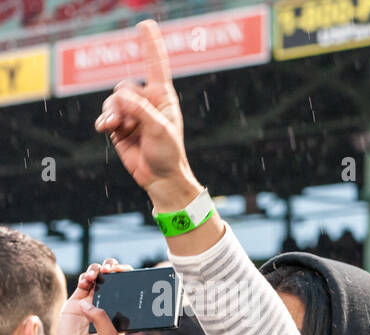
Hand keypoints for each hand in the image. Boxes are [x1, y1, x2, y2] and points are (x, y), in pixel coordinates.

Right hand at [51, 260, 129, 334]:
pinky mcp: (77, 302)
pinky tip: (86, 281)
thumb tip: (90, 303)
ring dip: (98, 270)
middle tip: (113, 269)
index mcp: (123, 312)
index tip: (128, 272)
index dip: (130, 278)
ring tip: (97, 275)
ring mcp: (93, 301)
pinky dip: (85, 277)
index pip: (130, 290)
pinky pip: (83, 283)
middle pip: (115, 278)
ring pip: (98, 277)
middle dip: (115, 268)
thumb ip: (102, 320)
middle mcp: (110, 304)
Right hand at [93, 20, 198, 208]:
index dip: (150, 45)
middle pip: (124, 87)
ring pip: (112, 101)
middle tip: (129, 123)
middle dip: (122, 103)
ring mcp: (133, 113)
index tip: (145, 24)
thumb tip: (120, 96)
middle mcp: (147, 102)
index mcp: (163, 98)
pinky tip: (106, 129)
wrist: (159, 178)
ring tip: (117, 128)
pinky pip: (106, 115)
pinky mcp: (120, 126)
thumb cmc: (168, 154)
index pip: (155, 66)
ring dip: (112, 114)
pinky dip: (104, 120)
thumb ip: (140, 110)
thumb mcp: (159, 130)